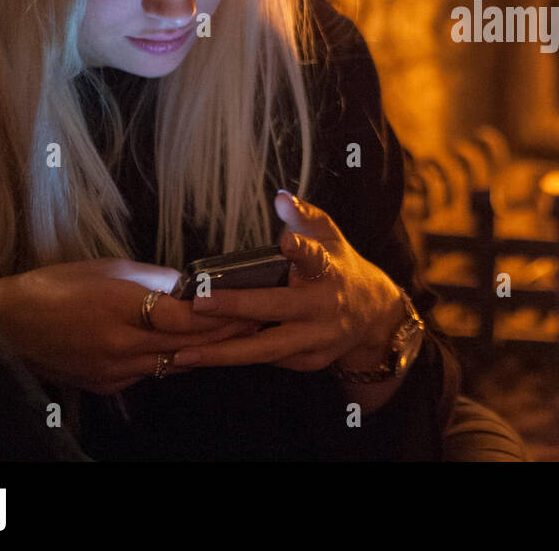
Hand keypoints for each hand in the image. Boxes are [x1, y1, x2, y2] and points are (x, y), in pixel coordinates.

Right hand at [0, 257, 260, 394]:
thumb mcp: (112, 269)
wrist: (8, 323)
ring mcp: (113, 371)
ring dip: (203, 350)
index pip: (187, 318)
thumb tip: (191, 288)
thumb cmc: (59, 285)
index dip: (222, 314)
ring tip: (234, 336)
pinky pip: (150, 373)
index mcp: (122, 310)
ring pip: (173, 363)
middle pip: (187, 345)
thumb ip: (158, 280)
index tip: (250, 305)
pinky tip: (188, 349)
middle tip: (258, 322)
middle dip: (226, 333)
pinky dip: (171, 360)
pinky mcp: (106, 385)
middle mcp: (120, 347)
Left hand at [173, 192, 404, 372]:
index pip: (316, 257)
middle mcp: (325, 306)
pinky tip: (206, 359)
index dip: (301, 250)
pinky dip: (238, 359)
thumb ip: (304, 216)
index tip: (285, 243)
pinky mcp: (311, 361)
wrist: (374, 315)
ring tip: (184, 354)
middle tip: (200, 304)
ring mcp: (319, 337)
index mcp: (329, 269)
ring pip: (268, 348)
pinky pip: (270, 361)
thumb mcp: (329, 236)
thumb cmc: (338, 267)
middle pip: (279, 307)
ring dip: (225, 352)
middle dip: (238, 307)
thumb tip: (280, 197)